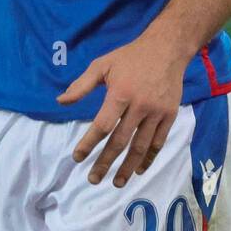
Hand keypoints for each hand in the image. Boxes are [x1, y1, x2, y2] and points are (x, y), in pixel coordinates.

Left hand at [58, 34, 188, 186]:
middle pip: (120, 141)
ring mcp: (156, 113)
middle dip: (105, 162)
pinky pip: (158, 142)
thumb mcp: (103, 65)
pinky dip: (149, 158)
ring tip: (116, 182)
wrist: (167, 49)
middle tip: (93, 179)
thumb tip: (60, 101)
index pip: (102, 126)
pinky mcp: (169, 115)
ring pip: (140, 147)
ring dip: (127, 167)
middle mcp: (139, 106)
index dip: (88, 143)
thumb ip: (81, 85)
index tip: (77, 158)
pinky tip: (139, 170)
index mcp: (120, 93)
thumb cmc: (130, 57)